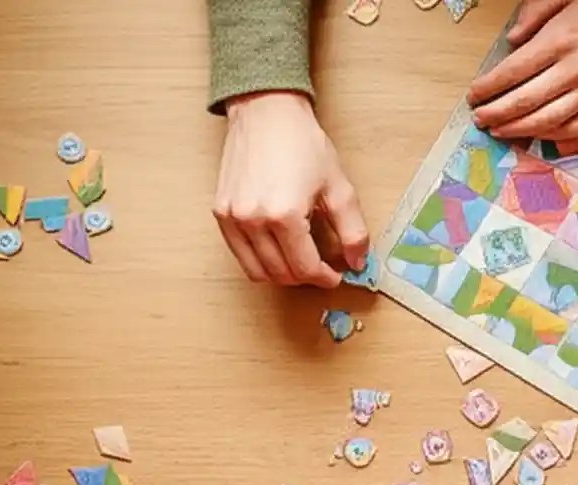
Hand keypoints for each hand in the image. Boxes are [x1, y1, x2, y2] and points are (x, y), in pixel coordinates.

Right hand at [213, 91, 369, 286]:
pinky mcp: (220, 212)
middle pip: (281, 273)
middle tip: (322, 269)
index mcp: (284, 215)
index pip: (305, 268)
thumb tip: (358, 261)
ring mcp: (232, 218)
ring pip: (258, 270)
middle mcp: (253, 220)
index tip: (335, 275)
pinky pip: (240, 254)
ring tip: (301, 262)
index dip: (324, 278)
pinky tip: (279, 250)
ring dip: (283, 274)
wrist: (267, 113)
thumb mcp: (339, 187)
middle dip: (306, 278)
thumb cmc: (302, 143)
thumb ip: (352, 230)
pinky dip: (260, 261)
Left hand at [467, 0, 577, 139]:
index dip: (489, 86)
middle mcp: (574, 68)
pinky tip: (535, 133)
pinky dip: (551, 133)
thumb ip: (538, 11)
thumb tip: (513, 39)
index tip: (474, 94)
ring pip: (546, 119)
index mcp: (561, 37)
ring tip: (499, 131)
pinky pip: (575, 126)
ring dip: (518, 128)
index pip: (513, 70)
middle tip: (480, 118)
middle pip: (524, 100)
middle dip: (496, 113)